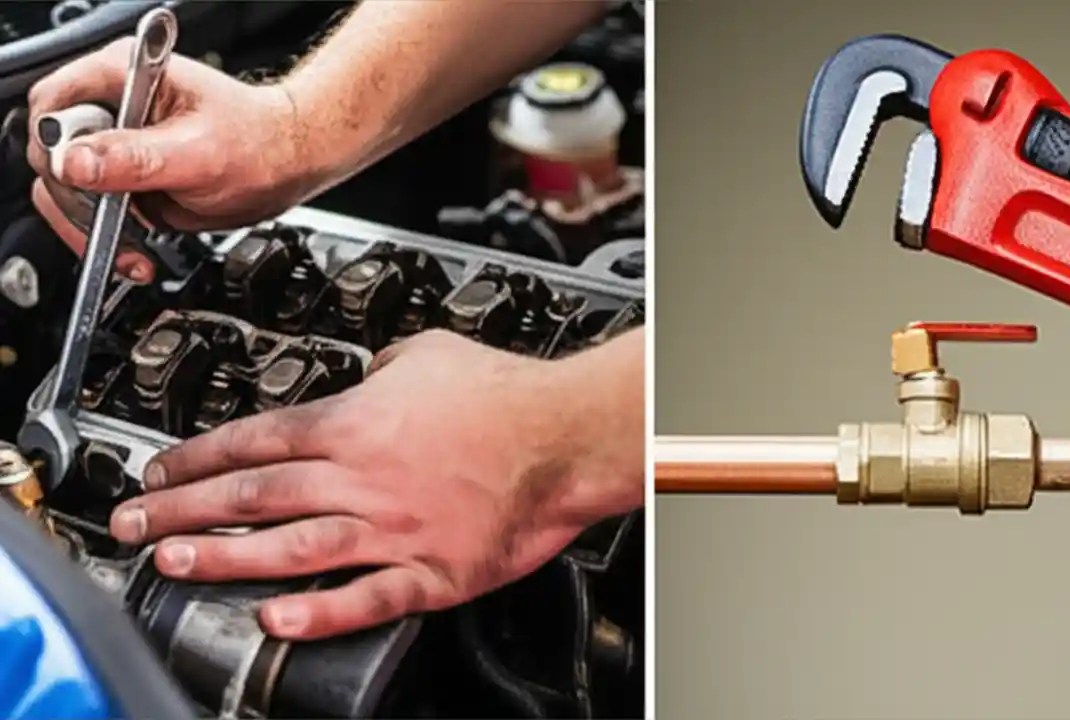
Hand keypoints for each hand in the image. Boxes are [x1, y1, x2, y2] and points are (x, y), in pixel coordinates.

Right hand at [27, 39, 323, 282]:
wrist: (289, 163)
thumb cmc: (261, 143)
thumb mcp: (199, 155)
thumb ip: (135, 159)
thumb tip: (75, 164)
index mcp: (121, 77)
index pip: (53, 113)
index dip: (65, 155)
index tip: (93, 188)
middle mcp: (111, 106)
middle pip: (53, 156)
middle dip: (81, 202)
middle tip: (118, 226)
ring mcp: (115, 144)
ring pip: (67, 190)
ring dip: (91, 228)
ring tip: (133, 251)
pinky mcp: (125, 178)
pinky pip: (93, 210)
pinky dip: (107, 237)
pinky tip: (135, 252)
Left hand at [106, 329, 641, 639]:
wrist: (564, 435)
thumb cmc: (505, 394)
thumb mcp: (427, 353)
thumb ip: (382, 365)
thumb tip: (365, 370)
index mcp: (355, 422)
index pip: (254, 439)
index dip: (197, 458)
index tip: (160, 471)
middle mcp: (362, 477)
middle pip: (253, 494)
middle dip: (182, 509)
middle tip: (132, 524)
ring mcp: (393, 527)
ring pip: (290, 547)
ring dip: (224, 557)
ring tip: (174, 565)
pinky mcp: (429, 569)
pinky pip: (364, 597)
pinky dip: (317, 612)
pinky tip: (275, 621)